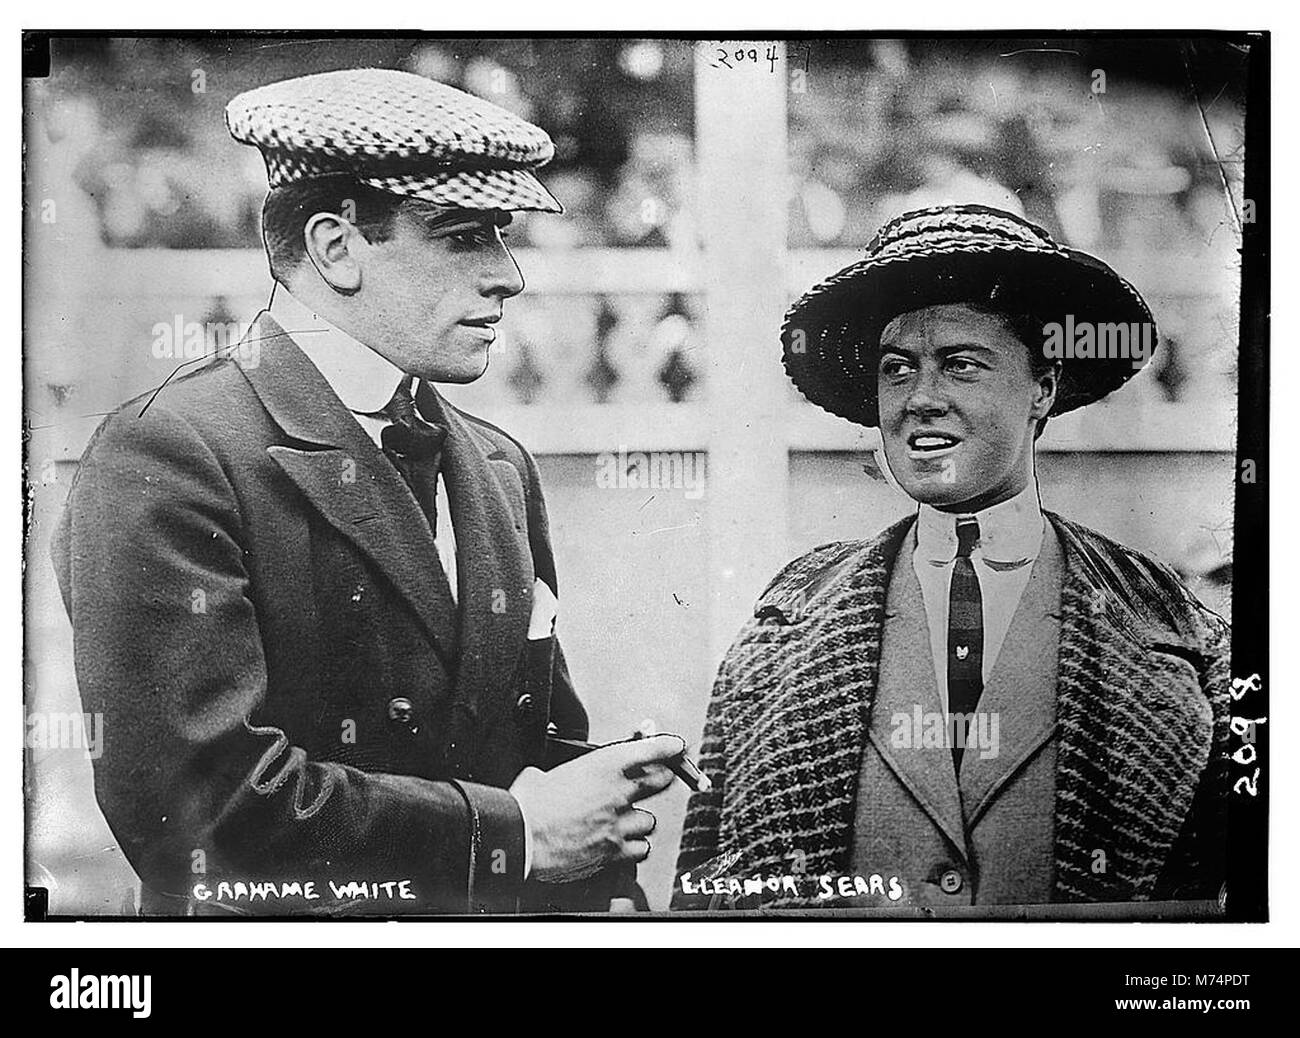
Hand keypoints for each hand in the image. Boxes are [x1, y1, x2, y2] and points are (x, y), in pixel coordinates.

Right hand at [509, 734, 683, 883]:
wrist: (522, 839)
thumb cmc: (528, 806)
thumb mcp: (546, 773)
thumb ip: (565, 774)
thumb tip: (556, 777)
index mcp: (603, 766)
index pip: (651, 750)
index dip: (668, 747)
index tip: (677, 747)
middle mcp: (618, 793)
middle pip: (660, 781)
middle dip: (661, 779)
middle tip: (656, 780)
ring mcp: (619, 824)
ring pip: (650, 820)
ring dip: (640, 819)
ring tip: (625, 820)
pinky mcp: (614, 852)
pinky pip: (640, 849)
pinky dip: (635, 847)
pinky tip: (623, 844)